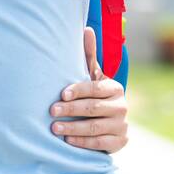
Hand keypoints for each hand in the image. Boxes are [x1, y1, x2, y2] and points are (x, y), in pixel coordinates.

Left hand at [49, 27, 128, 152]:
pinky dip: (83, 142)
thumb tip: (87, 29)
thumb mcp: (92, 78)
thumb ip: (89, 57)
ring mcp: (122, 125)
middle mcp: (121, 106)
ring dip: (73, 128)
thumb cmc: (94, 96)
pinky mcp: (120, 142)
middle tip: (51, 111)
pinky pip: (100, 144)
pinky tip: (68, 141)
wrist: (109, 124)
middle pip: (94, 108)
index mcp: (114, 88)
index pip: (95, 88)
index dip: (78, 91)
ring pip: (96, 127)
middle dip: (71, 110)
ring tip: (54, 128)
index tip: (62, 94)